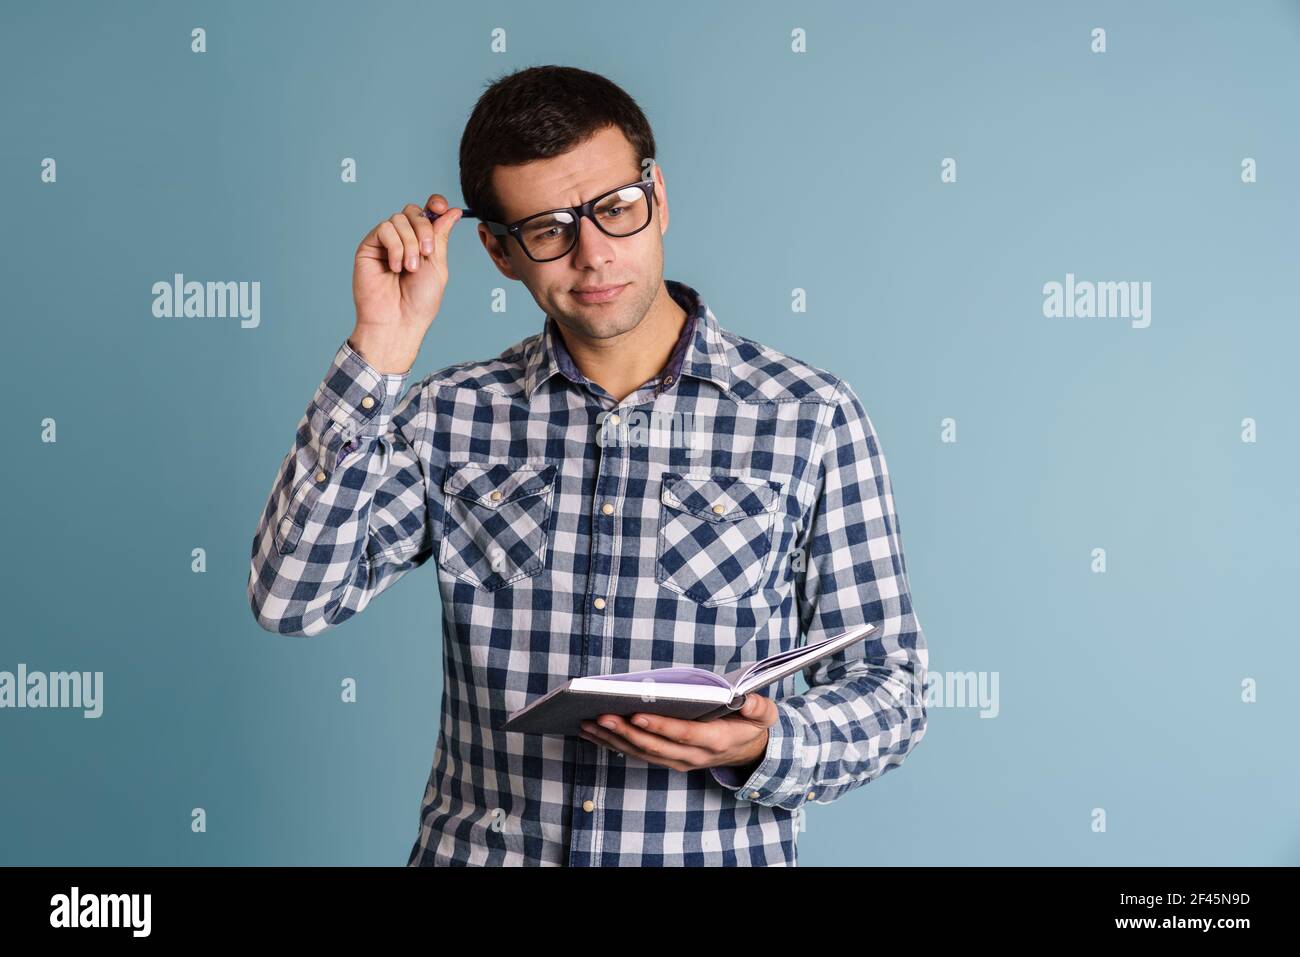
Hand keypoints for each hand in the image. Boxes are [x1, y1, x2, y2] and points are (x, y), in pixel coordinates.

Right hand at [350, 194, 463, 372]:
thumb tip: (452, 211)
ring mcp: (385, 242)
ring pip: (399, 219)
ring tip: (410, 268)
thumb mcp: (438, 265)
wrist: (398, 320)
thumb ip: (441, 236)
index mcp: (422, 242)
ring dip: (410, 244)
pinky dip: (395, 247)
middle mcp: (403, 239)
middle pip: (413, 211)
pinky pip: (384, 229)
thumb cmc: (419, 300)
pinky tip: (395, 267)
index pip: (427, 212)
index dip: (434, 204)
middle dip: (424, 228)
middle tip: (427, 253)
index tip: (439, 207)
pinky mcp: (369, 247)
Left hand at [579, 693, 777, 773]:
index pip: (683, 735)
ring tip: (588, 722)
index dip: (659, 727)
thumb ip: (758, 707)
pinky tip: (595, 731)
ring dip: (613, 739)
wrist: (748, 751)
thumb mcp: (764, 715)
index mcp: (715, 741)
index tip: (636, 715)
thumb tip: (746, 700)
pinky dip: (615, 743)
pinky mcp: (667, 760)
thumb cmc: (751, 726)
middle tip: (600, 715)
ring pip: (642, 752)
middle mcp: (693, 756)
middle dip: (626, 731)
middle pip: (655, 746)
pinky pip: (638, 753)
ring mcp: (678, 761)